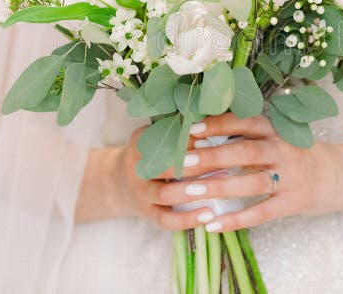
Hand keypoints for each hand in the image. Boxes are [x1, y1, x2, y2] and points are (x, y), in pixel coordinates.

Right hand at [75, 128, 216, 230]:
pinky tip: (209, 215)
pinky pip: (166, 220)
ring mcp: (141, 193)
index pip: (162, 139)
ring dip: (192, 191)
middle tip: (223, 163)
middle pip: (164, 166)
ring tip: (219, 186)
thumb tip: (216, 122)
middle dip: (195, 165)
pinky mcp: (148, 213)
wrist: (119, 182)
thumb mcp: (158, 136)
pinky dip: (188, 219)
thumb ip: (181, 130)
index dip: (186, 140)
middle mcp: (137, 168)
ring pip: (165, 194)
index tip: (210, 139)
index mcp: (140, 143)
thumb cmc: (153, 153)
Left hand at [164, 112, 342, 232]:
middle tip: (182, 162)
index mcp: (275, 129)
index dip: (217, 124)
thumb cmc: (291, 154)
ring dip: (219, 188)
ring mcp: (290, 177)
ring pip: (251, 183)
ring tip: (190, 192)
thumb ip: (243, 134)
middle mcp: (283, 149)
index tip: (190, 129)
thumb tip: (196, 133)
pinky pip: (261, 213)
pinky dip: (236, 220)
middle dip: (212, 156)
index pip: (243, 122)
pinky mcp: (292, 202)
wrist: (334, 175)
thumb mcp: (273, 136)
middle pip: (244, 151)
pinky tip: (212, 224)